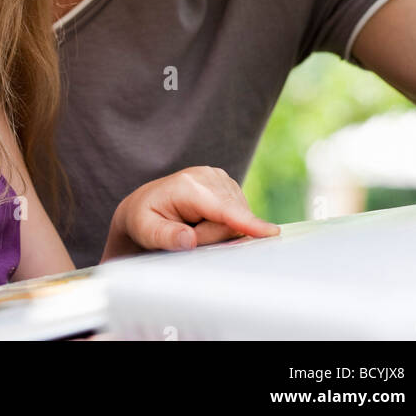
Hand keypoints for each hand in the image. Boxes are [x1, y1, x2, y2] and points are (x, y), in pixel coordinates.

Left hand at [101, 166, 279, 260]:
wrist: (145, 206)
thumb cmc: (144, 219)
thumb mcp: (146, 231)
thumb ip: (166, 236)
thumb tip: (189, 239)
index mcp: (187, 185)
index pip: (221, 208)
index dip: (245, 222)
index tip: (270, 232)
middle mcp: (206, 176)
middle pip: (231, 220)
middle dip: (212, 237)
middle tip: (186, 236)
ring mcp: (220, 179)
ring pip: (238, 218)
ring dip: (218, 232)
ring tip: (193, 228)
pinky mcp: (228, 187)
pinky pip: (239, 215)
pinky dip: (225, 225)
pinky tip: (205, 222)